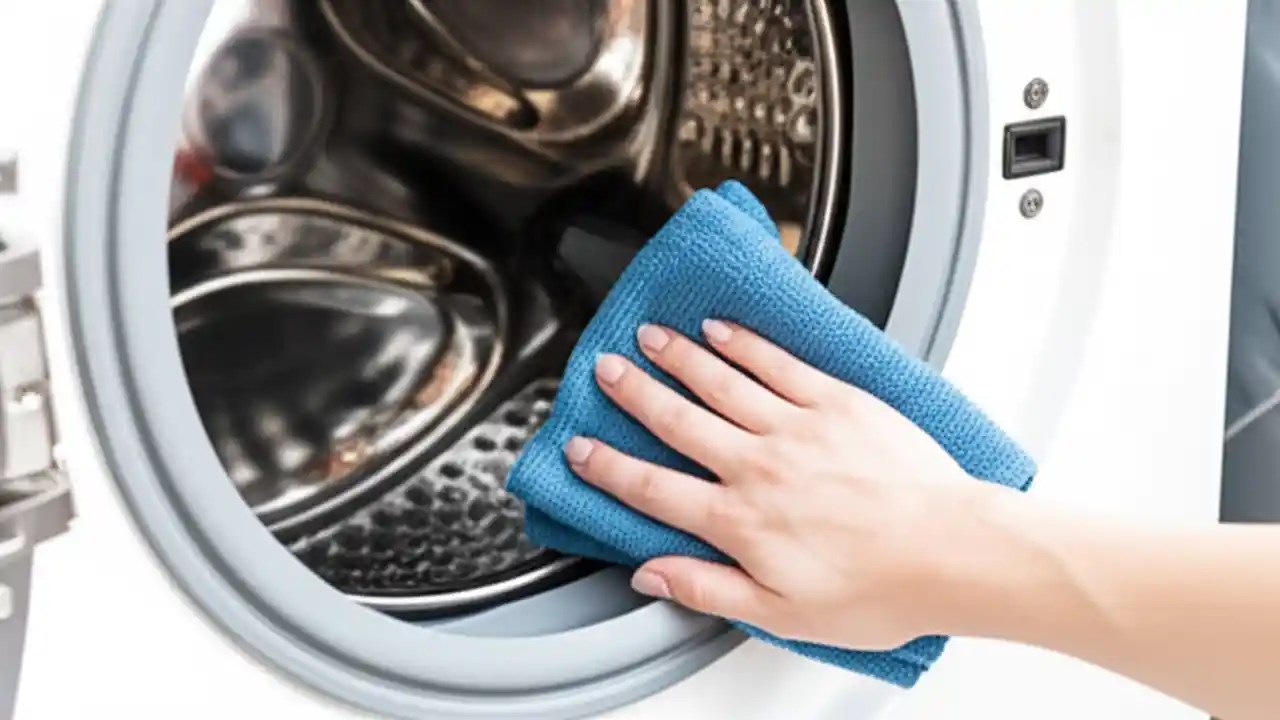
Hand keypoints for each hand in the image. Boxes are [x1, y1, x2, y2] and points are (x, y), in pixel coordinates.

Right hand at [562, 320, 1013, 650]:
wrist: (953, 552)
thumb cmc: (880, 588)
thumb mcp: (782, 613)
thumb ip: (708, 589)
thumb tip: (652, 575)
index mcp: (741, 522)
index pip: (654, 488)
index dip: (609, 467)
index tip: (581, 449)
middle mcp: (759, 466)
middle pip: (679, 421)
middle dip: (634, 392)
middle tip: (605, 370)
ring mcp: (797, 427)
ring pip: (721, 382)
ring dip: (678, 356)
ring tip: (650, 336)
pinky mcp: (837, 402)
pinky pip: (778, 363)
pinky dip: (744, 343)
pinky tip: (721, 328)